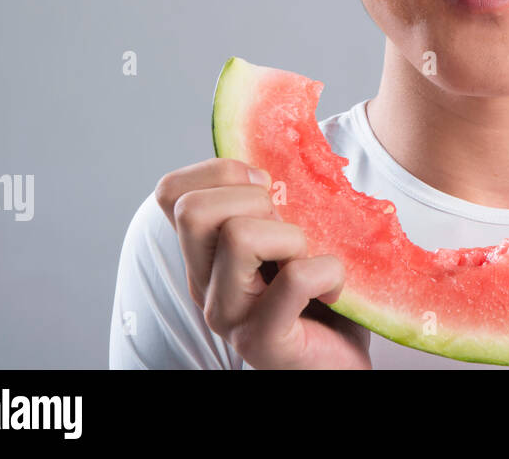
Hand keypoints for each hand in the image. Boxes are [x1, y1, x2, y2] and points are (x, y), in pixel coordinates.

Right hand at [154, 157, 371, 368]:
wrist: (337, 362)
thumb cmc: (317, 294)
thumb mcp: (289, 234)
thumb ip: (272, 200)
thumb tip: (285, 145)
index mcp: (203, 253)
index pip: (171, 192)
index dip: (220, 171)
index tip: (266, 186)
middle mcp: (202, 284)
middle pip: (195, 209)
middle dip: (255, 201)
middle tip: (288, 230)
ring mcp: (227, 315)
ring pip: (239, 236)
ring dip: (293, 236)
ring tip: (310, 260)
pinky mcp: (263, 341)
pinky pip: (295, 278)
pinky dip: (329, 271)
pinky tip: (333, 288)